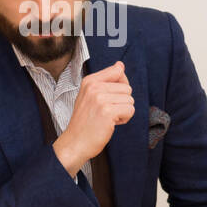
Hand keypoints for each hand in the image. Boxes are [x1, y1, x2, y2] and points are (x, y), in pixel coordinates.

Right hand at [53, 61, 133, 175]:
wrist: (75, 142)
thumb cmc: (84, 121)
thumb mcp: (90, 95)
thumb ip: (106, 79)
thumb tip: (120, 65)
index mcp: (89, 81)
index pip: (117, 71)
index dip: (120, 85)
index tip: (110, 96)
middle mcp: (94, 87)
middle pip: (127, 88)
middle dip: (121, 101)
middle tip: (106, 111)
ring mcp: (100, 99)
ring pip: (130, 100)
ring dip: (123, 111)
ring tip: (108, 118)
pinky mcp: (108, 112)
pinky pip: (130, 110)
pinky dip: (124, 119)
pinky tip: (111, 123)